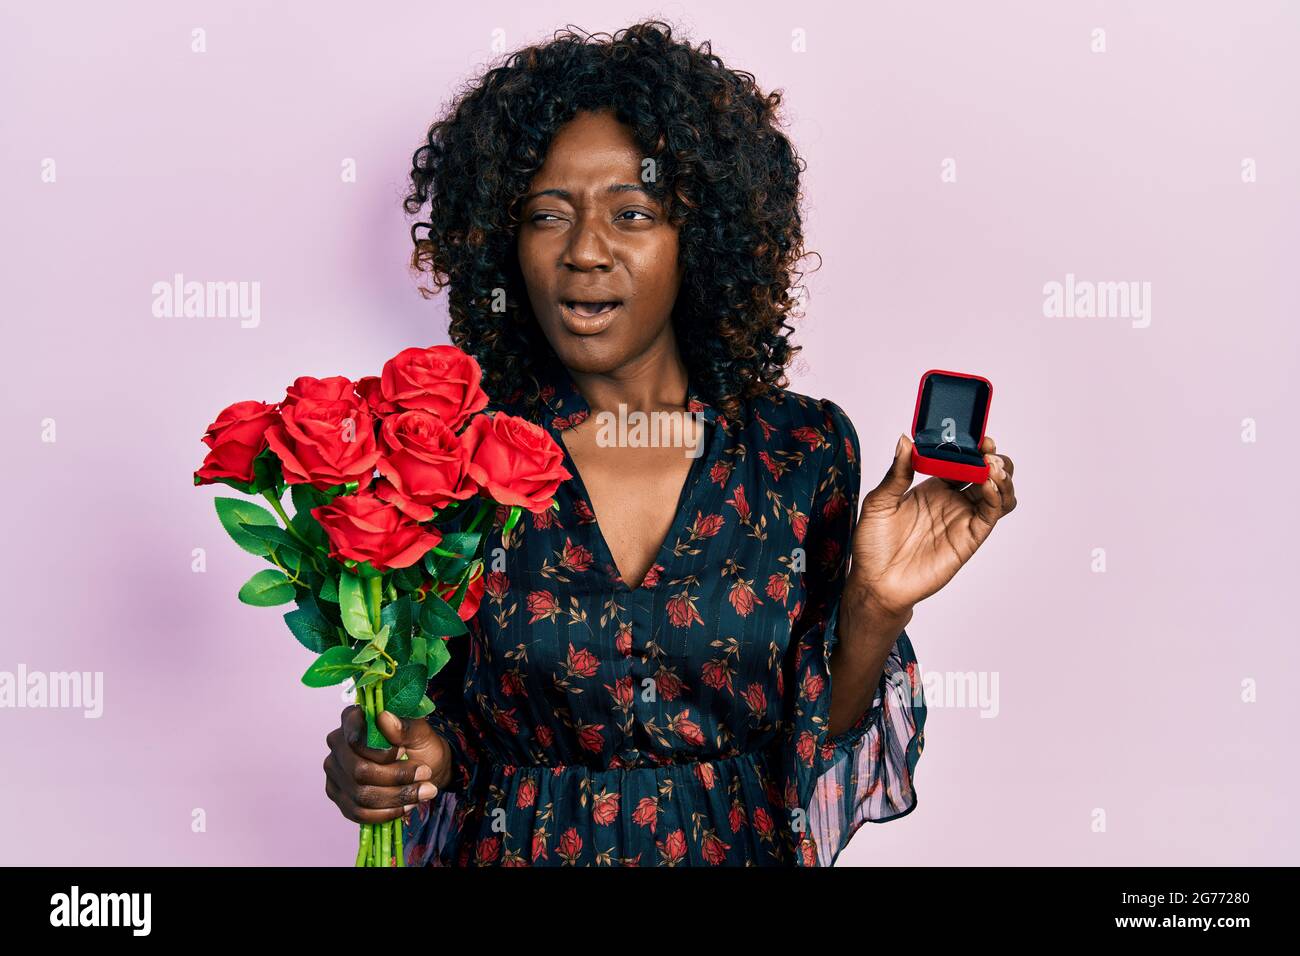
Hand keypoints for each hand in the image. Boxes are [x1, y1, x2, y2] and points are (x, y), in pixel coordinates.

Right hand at [323, 705, 451, 824]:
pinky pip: (357, 812)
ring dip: (396, 797)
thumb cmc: (420, 746)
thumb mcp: (421, 733)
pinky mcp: (338, 795)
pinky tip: (405, 806)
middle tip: (424, 774)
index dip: (379, 752)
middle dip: (396, 777)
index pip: (354, 738)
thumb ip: (404, 726)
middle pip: (359, 771)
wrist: (424, 769)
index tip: (403, 752)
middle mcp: (337, 744)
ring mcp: (335, 771)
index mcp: (353, 719)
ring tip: (423, 792)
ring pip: (360, 795)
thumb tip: (384, 718)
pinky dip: (386, 813)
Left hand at [847, 434, 1016, 616]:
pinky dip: (996, 496)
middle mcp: (952, 500)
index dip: (970, 446)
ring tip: (992, 464)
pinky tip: (988, 483)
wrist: (875, 582)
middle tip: (986, 448)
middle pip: (986, 473)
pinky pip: (991, 514)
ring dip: (1002, 475)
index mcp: (932, 486)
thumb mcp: (879, 502)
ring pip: (997, 492)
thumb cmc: (873, 544)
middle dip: (992, 457)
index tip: (972, 433)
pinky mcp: (969, 538)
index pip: (961, 459)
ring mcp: (962, 518)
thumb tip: (905, 440)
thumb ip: (897, 472)